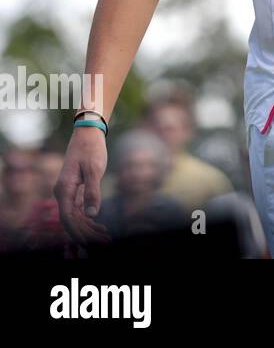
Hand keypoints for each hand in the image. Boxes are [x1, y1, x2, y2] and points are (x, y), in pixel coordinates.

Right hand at [55, 128, 111, 245]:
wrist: (88, 135)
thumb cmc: (91, 150)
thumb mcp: (94, 170)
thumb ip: (92, 192)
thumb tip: (92, 215)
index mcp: (64, 190)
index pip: (68, 218)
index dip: (78, 233)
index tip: (91, 243)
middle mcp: (62, 194)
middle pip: (72, 221)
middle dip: (87, 234)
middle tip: (106, 242)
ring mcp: (68, 193)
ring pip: (75, 218)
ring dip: (88, 229)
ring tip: (106, 238)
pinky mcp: (75, 191)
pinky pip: (79, 211)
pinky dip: (88, 220)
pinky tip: (99, 227)